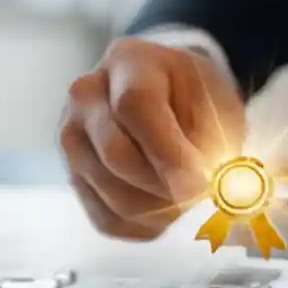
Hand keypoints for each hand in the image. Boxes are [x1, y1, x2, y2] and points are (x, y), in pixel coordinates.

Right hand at [59, 37, 245, 238]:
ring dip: (161, 210)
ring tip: (188, 198)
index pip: (134, 106)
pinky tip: (166, 209)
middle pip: (117, 155)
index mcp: (126, 60)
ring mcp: (71, 138)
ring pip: (113, 195)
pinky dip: (145, 226)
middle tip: (202, 194)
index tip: (203, 180)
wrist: (168, 100)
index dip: (170, 151)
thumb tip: (201, 187)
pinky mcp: (74, 177)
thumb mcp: (215, 101)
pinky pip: (107, 220)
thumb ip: (210, 139)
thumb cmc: (194, 97)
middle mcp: (85, 95)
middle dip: (167, 186)